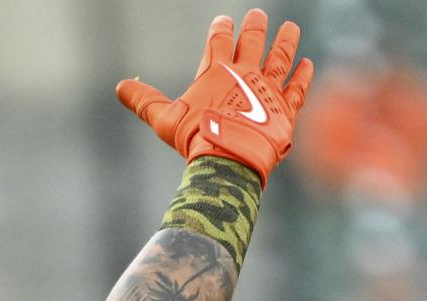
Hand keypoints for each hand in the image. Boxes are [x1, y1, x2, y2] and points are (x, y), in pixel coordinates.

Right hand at [116, 9, 313, 184]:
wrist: (229, 160)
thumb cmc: (195, 140)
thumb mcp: (164, 120)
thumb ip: (145, 101)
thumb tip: (120, 87)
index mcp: (217, 72)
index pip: (219, 42)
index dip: (221, 29)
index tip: (224, 20)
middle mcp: (245, 74)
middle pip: (252, 41)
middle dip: (255, 26)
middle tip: (258, 15)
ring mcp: (268, 90)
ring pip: (280, 58)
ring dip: (285, 42)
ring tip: (291, 28)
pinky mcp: (285, 109)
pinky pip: (297, 88)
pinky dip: (303, 76)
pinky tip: (307, 64)